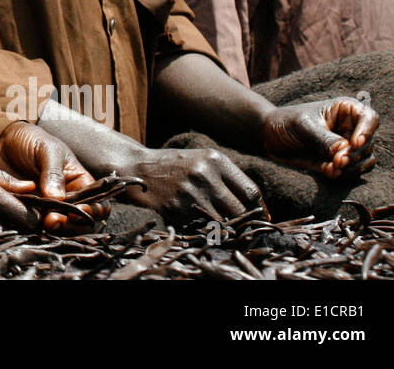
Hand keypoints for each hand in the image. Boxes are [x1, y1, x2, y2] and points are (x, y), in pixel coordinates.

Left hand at [0, 121, 107, 229]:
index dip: (94, 211)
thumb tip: (59, 198)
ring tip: (45, 222)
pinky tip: (29, 220)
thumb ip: (54, 172)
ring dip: (54, 229)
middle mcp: (68, 199)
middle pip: (80, 222)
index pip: (98, 204)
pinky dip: (35, 228)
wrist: (1, 141)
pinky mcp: (30, 213)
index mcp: (79, 183)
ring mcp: (48, 208)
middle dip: (72, 225)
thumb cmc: (31, 140)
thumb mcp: (47, 149)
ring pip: (59, 228)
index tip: (80, 211)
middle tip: (56, 220)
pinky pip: (35, 226)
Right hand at [120, 147, 263, 221]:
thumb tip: (259, 209)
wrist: (135, 167)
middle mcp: (205, 176)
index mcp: (215, 161)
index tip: (257, 218)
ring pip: (222, 224)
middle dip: (243, 223)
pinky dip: (203, 232)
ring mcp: (189, 194)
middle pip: (240, 211)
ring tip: (219, 228)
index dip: (258, 210)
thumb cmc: (174, 165)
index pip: (251, 192)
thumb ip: (228, 179)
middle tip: (241, 228)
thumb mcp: (202, 161)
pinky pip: (200, 229)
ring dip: (224, 230)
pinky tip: (198, 225)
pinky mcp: (175, 210)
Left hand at [262, 97, 378, 178]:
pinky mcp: (339, 163)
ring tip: (332, 167)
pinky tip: (327, 171)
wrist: (268, 137)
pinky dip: (341, 174)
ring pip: (364, 160)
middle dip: (355, 155)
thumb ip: (324, 139)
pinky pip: (350, 172)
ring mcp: (346, 147)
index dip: (367, 132)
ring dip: (351, 167)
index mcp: (345, 111)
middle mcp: (351, 129)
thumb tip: (344, 152)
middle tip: (338, 161)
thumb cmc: (285, 122)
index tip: (355, 143)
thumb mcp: (303, 127)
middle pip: (368, 144)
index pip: (370, 119)